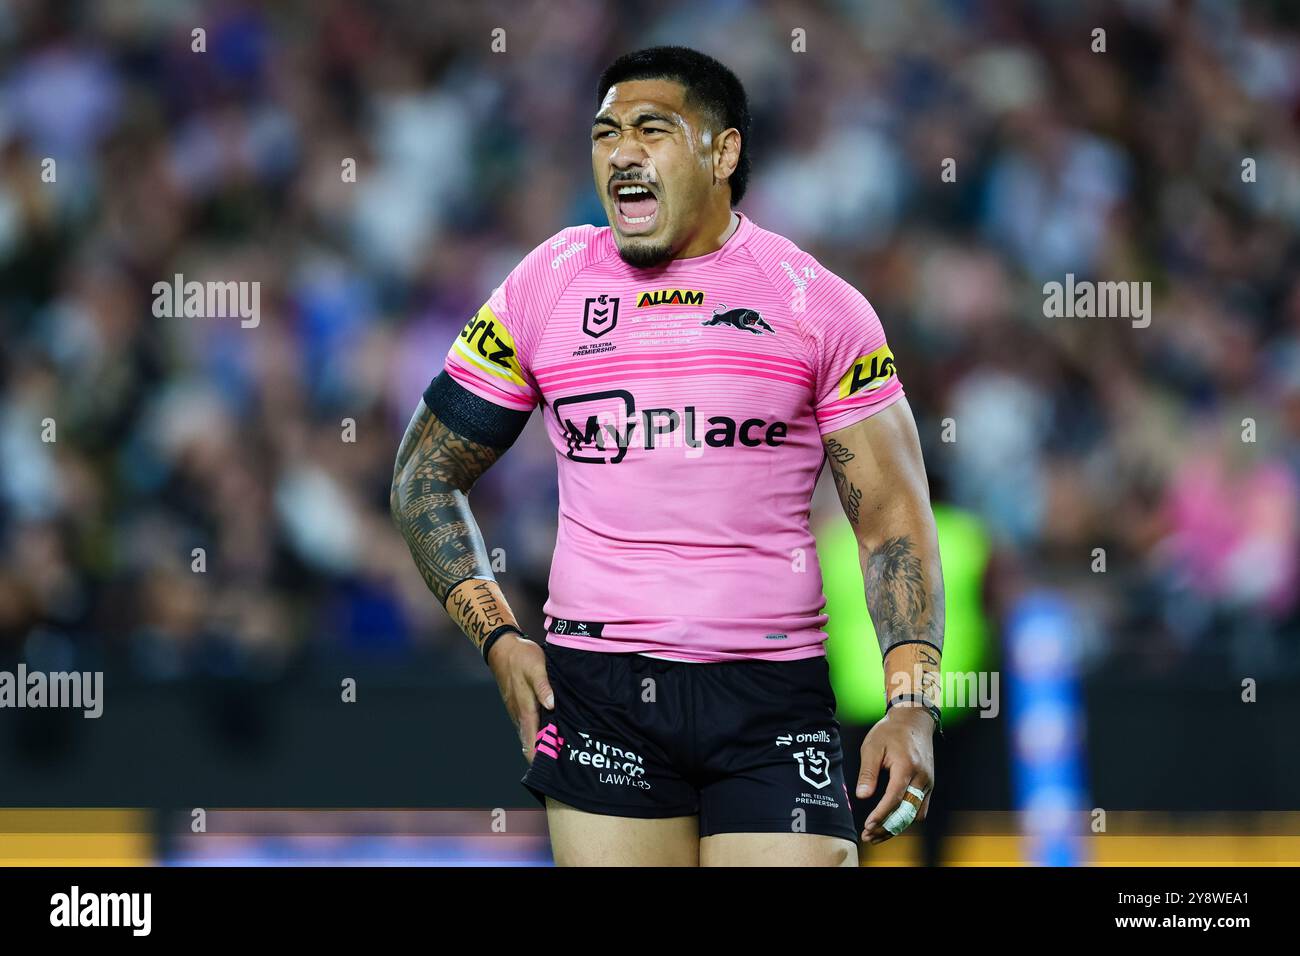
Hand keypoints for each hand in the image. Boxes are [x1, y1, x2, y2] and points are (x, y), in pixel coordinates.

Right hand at [487, 634, 553, 763]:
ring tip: (558, 751)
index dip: (538, 757)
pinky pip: (528, 723)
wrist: (502, 648)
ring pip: (529, 733)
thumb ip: (544, 687)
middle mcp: (519, 714)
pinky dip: (537, 731)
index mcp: (525, 708)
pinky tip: (549, 730)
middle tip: (560, 763)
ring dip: (540, 742)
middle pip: (529, 741)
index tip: (549, 770)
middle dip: (542, 753)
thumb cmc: (522, 657)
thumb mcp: (537, 668)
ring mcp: (516, 710)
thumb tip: (551, 706)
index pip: (531, 741)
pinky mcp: (517, 704)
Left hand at [856, 706, 934, 843]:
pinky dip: (907, 818)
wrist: (914, 720)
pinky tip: (893, 822)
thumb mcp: (873, 747)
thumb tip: (862, 795)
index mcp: (906, 768)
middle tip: (869, 836)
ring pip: (914, 814)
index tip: (867, 826)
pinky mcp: (929, 785)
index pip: (894, 799)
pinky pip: (920, 809)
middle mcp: (921, 778)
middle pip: (906, 812)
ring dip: (897, 826)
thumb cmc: (890, 732)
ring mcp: (928, 783)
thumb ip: (868, 772)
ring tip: (878, 834)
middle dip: (887, 828)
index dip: (880, 815)